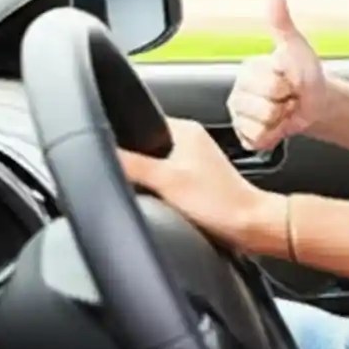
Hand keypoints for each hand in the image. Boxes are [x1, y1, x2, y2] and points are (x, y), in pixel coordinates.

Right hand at [117, 117, 282, 251]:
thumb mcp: (165, 180)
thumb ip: (130, 164)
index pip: (139, 121)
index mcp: (184, 130)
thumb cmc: (219, 204)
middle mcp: (190, 141)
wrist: (250, 227)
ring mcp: (193, 161)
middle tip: (127, 178)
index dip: (119, 136)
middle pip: (143, 145)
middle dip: (130, 160)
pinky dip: (157, 188)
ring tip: (147, 190)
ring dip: (145, 176)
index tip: (106, 151)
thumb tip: (98, 150)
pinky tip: (158, 200)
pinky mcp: (195, 181)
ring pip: (153, 163)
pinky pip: (164, 178)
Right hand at [226, 0, 328, 151]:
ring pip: (262, 127)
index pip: (271, 87)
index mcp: (247, 71)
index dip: (288, 87)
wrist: (317, 104)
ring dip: (281, 121)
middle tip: (288, 98)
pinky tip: (278, 125)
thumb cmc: (306, 75)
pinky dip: (274, 136)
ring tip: (284, 110)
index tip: (289, 81)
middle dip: (285, 104)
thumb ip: (282, 23)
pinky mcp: (245, 136)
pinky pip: (258, 141)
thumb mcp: (296, 47)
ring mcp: (240, 116)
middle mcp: (238, 94)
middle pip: (266, 109)